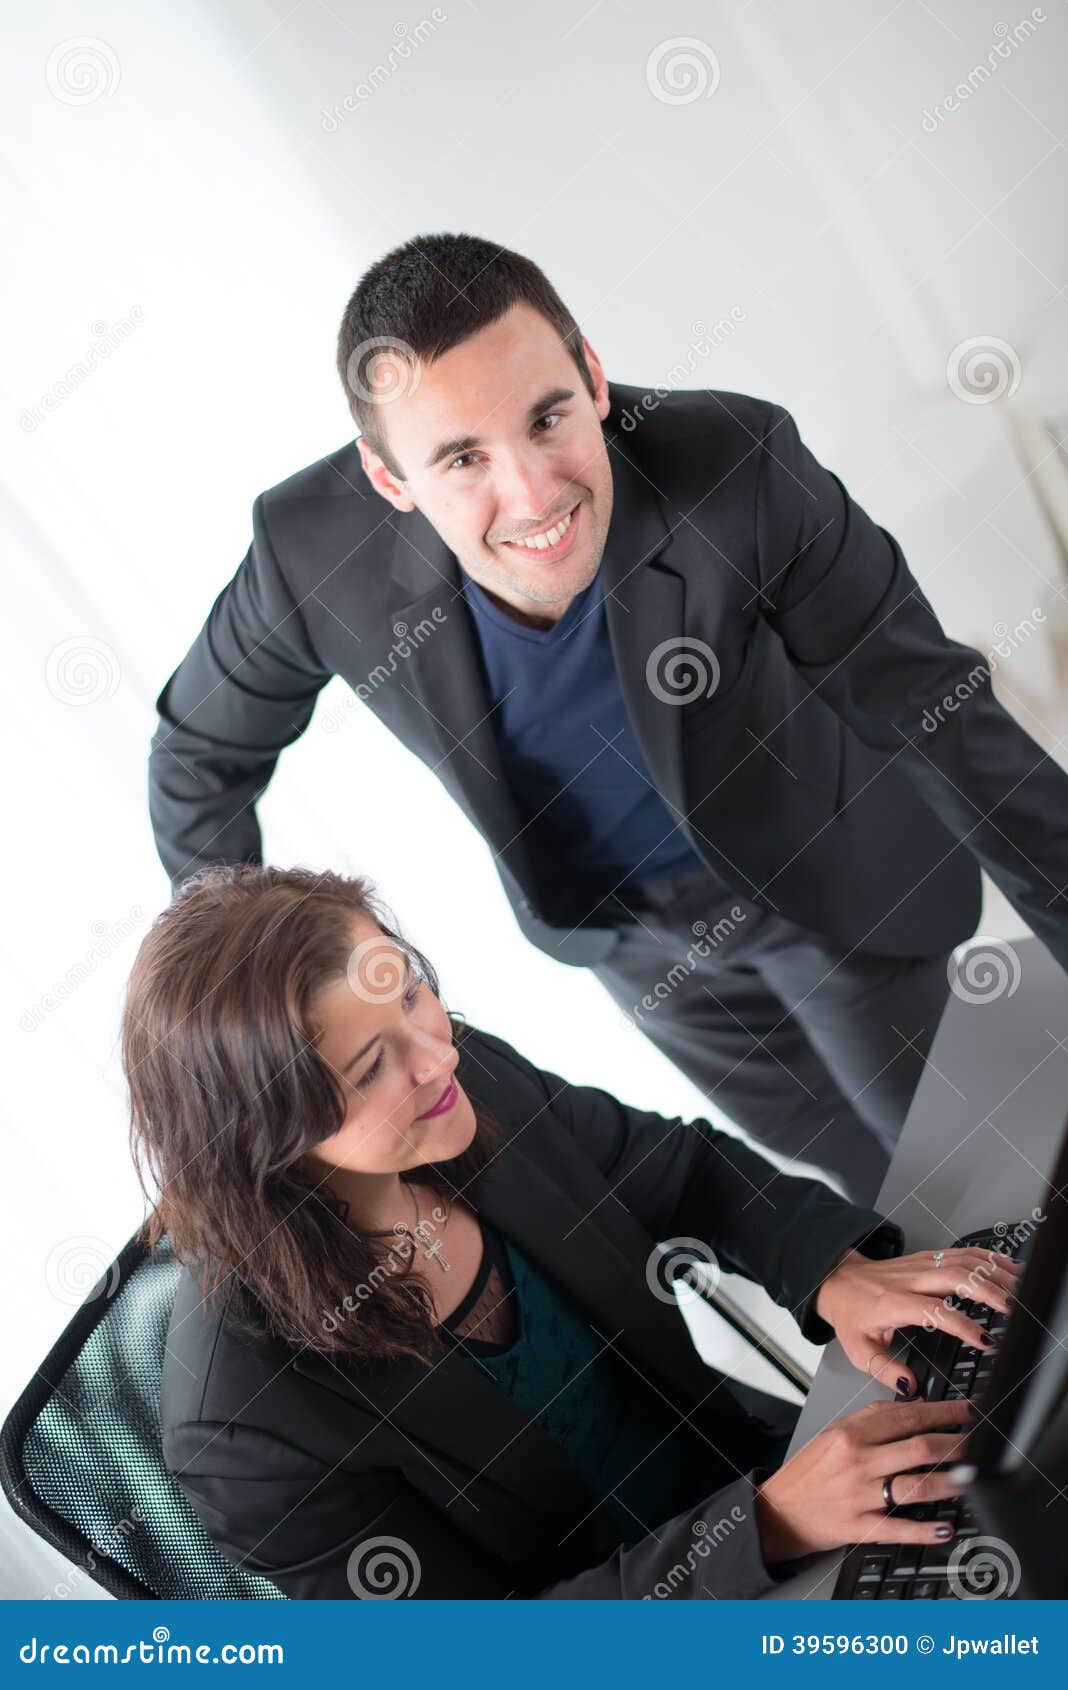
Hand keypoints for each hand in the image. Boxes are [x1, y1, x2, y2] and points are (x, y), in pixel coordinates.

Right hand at [755, 1396, 974, 1562]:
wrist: (780, 1510)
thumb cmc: (808, 1471)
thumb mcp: (833, 1433)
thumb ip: (872, 1419)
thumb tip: (913, 1406)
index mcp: (851, 1433)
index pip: (908, 1417)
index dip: (945, 1413)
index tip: (969, 1412)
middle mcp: (857, 1462)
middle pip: (919, 1448)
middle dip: (958, 1443)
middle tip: (982, 1442)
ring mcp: (860, 1496)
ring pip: (915, 1486)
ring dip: (951, 1482)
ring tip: (974, 1479)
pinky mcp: (860, 1527)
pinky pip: (898, 1528)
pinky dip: (924, 1530)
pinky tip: (945, 1528)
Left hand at [813, 1245, 1022, 1396]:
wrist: (838, 1281)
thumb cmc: (850, 1314)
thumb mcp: (857, 1349)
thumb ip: (884, 1370)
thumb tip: (909, 1386)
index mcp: (893, 1303)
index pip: (934, 1310)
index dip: (962, 1325)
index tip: (984, 1341)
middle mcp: (909, 1280)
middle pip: (954, 1277)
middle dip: (987, 1290)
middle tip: (1012, 1309)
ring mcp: (918, 1265)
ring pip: (960, 1260)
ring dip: (991, 1271)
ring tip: (1017, 1288)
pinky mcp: (926, 1259)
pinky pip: (960, 1252)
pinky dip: (986, 1257)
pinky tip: (1004, 1267)